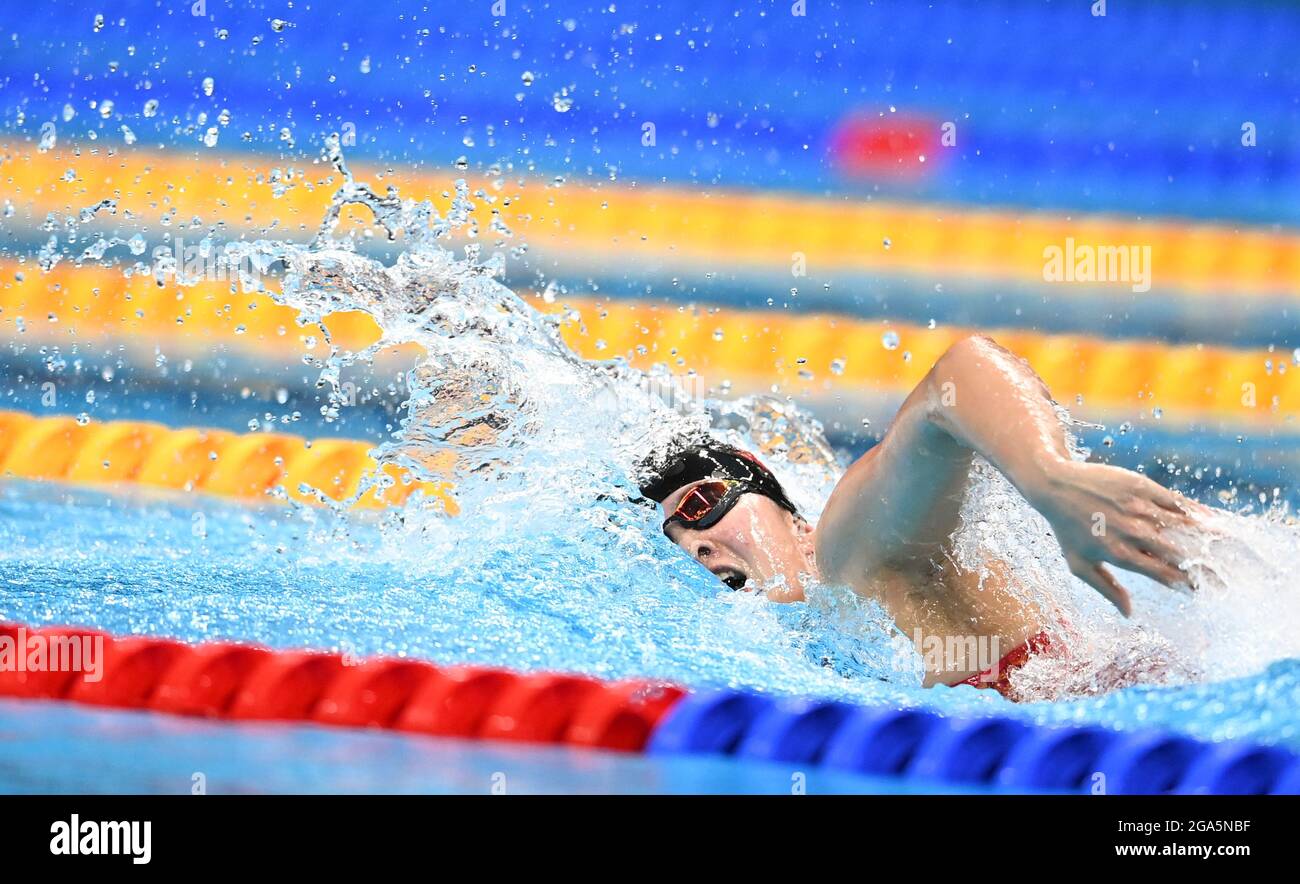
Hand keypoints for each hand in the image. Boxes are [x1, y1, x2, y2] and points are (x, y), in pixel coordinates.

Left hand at [1023, 459, 1213, 614]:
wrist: (1055, 486)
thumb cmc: (1066, 529)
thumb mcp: (1079, 564)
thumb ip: (1106, 589)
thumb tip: (1130, 614)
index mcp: (1119, 554)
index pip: (1163, 574)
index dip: (1187, 583)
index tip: (1204, 591)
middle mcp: (1131, 532)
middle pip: (1178, 553)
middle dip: (1203, 566)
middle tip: (1224, 576)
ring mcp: (1137, 508)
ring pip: (1180, 526)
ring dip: (1206, 538)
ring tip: (1229, 548)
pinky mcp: (1141, 486)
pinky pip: (1175, 501)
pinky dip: (1195, 512)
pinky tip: (1211, 521)